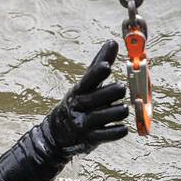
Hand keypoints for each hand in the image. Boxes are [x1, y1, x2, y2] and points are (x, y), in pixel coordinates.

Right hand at [43, 39, 129, 154]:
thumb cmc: (78, 101)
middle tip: (120, 90)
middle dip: (117, 91)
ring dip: (122, 111)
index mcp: (79, 90)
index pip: (89, 79)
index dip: (98, 72)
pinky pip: (111, 134)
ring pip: (114, 113)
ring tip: (121, 109)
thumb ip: (100, 63)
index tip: (107, 67)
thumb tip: (113, 41)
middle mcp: (80, 106)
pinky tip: (122, 127)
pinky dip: (120, 130)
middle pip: (106, 95)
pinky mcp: (91, 138)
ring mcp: (85, 123)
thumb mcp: (85, 84)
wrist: (58, 133)